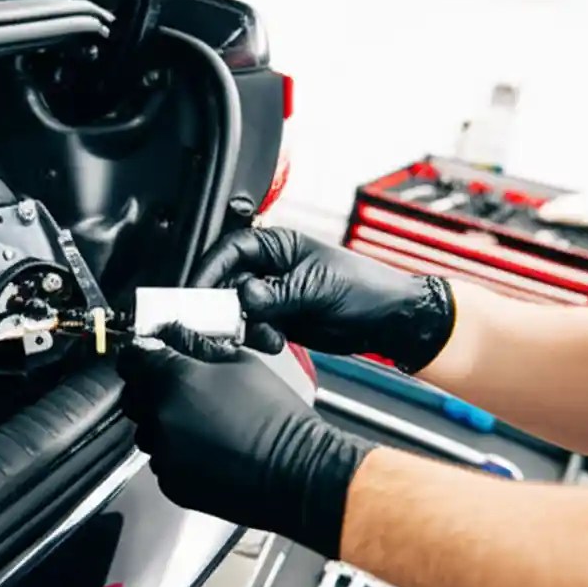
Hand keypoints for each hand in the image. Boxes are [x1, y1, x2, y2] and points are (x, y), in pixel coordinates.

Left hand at [118, 326, 374, 558]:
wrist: (297, 472)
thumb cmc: (275, 415)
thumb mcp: (243, 364)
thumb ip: (199, 348)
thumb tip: (174, 336)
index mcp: (174, 381)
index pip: (131, 359)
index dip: (138, 354)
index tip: (147, 355)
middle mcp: (159, 418)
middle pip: (133, 396)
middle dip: (150, 389)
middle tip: (183, 390)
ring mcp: (163, 455)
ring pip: (147, 431)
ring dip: (162, 423)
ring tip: (202, 423)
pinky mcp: (172, 484)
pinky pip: (162, 460)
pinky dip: (176, 453)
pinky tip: (209, 449)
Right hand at [192, 227, 454, 372]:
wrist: (390, 321)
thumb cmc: (366, 288)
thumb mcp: (318, 287)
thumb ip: (276, 293)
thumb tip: (244, 297)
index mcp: (278, 245)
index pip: (230, 250)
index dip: (209, 269)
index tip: (197, 291)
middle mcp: (270, 268)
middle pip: (227, 282)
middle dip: (225, 305)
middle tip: (224, 322)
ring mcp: (273, 295)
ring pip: (236, 310)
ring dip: (243, 326)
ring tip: (266, 334)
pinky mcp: (277, 319)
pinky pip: (251, 329)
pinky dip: (256, 338)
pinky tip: (275, 341)